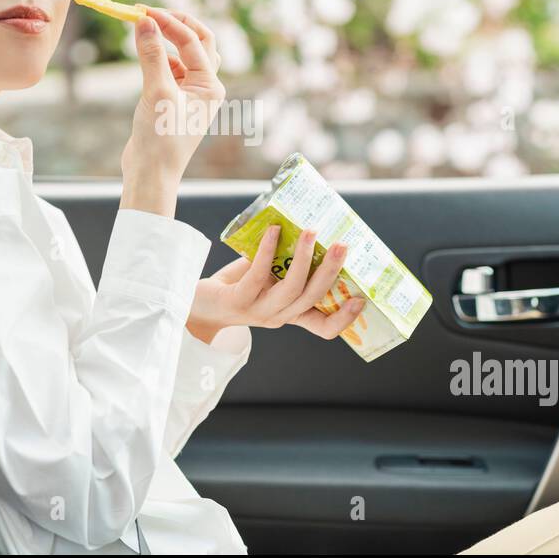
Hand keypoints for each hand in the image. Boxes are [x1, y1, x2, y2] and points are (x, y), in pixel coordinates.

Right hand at [121, 6, 225, 182]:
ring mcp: (190, 94)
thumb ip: (151, 55)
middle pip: (198, 42)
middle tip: (150, 11)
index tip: (143, 10)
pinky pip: (170, 69)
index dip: (169, 22)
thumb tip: (144, 22)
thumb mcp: (157, 92)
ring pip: (183, 55)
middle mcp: (205, 87)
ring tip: (142, 29)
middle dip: (176, 24)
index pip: (193, 41)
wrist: (150, 173)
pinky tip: (143, 54)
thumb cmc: (160, 138)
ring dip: (166, 41)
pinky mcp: (174, 100)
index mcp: (211, 85)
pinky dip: (158, 57)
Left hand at [187, 224, 366, 340]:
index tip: (362, 298)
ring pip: (291, 290)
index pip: (323, 329)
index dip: (344, 319)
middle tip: (344, 246)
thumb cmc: (237, 285)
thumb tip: (312, 228)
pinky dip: (269, 249)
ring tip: (312, 232)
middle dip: (331, 272)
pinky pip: (259, 274)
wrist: (196, 304)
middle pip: (313, 300)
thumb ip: (288, 262)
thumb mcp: (268, 277)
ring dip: (305, 259)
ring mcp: (258, 311)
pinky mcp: (237, 300)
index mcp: (290, 314)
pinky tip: (275, 230)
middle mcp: (278, 317)